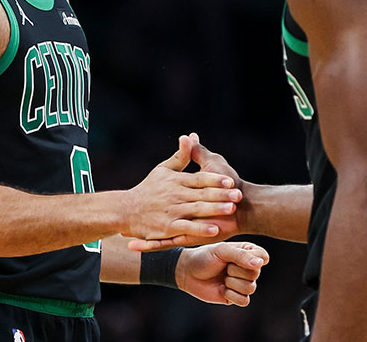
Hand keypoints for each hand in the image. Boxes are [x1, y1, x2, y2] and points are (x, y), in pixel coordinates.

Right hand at [123, 136, 241, 240]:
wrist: (127, 209)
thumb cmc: (149, 188)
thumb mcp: (164, 169)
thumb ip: (180, 155)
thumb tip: (190, 137)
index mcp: (177, 180)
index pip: (200, 179)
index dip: (216, 180)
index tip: (231, 181)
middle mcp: (175, 195)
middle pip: (202, 194)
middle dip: (221, 195)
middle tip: (239, 195)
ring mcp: (172, 211)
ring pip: (197, 210)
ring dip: (214, 210)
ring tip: (230, 209)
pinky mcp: (168, 227)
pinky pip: (186, 228)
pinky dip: (200, 228)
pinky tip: (214, 229)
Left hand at [176, 241, 268, 305]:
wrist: (188, 272)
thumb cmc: (205, 257)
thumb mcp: (222, 251)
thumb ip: (241, 256)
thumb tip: (260, 263)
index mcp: (248, 252)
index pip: (263, 257)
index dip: (252, 260)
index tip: (234, 257)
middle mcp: (248, 268)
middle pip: (255, 274)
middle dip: (236, 271)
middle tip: (224, 267)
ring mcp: (243, 283)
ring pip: (250, 288)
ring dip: (232, 283)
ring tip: (223, 278)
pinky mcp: (236, 297)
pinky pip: (244, 301)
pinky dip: (232, 295)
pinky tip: (222, 289)